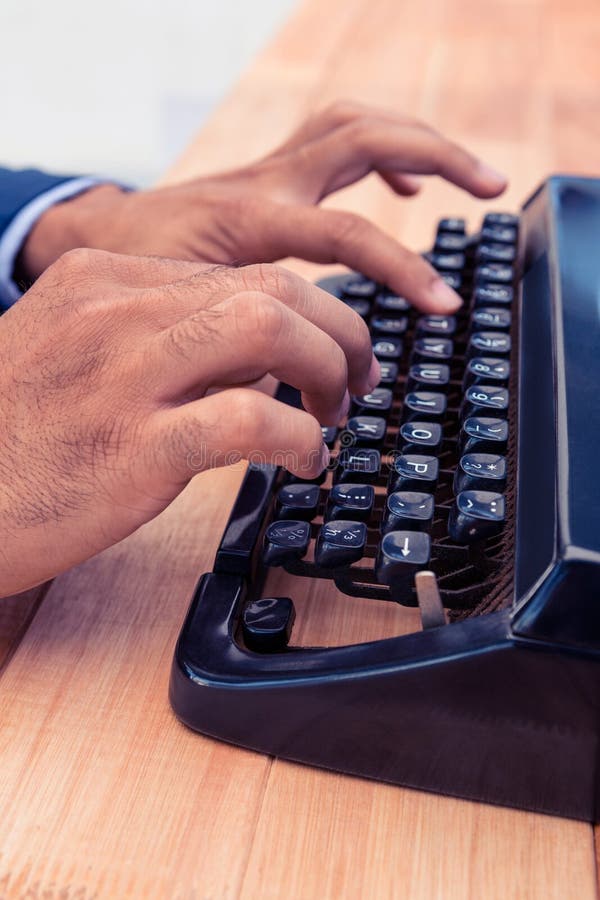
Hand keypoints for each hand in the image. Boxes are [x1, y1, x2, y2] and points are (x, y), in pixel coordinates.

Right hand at [0, 250, 377, 595]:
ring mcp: (123, 374)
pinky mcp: (134, 446)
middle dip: (340, 331)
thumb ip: (154, 336)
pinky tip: (303, 462)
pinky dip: (298, 439)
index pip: (238, 271)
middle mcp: (114, 311)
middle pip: (271, 288)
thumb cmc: (16, 439)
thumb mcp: (73, 353)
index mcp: (101, 281)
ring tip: (335, 415)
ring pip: (270, 327)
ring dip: (328, 370)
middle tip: (356, 381)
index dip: (307, 310)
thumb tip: (251, 351)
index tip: (328, 348)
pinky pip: (251, 420)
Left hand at [20, 101, 506, 312]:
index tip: (443, 304)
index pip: (345, 232)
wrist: (96, 238)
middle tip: (491, 186)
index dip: (401, 267)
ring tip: (467, 174)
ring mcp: (267, 172)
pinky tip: (402, 191)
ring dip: (417, 141)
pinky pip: (334, 145)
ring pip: (353, 126)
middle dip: (438, 157)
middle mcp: (265, 183)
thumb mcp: (182, 313)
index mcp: (249, 219)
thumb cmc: (133, 277)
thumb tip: (294, 385)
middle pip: (363, 137)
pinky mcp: (268, 177)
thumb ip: (241, 338)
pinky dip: (379, 161)